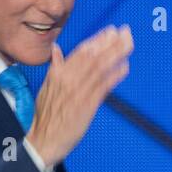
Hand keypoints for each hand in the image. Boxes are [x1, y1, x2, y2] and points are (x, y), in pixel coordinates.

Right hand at [27, 25, 133, 169]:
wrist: (42, 140)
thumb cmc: (45, 116)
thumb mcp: (46, 87)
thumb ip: (55, 67)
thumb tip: (56, 49)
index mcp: (58, 73)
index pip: (80, 51)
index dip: (97, 40)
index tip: (110, 31)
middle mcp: (69, 79)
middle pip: (93, 56)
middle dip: (110, 42)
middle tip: (125, 31)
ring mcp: (79, 92)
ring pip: (100, 68)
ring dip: (116, 54)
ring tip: (129, 44)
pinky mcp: (86, 106)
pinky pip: (103, 87)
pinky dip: (114, 75)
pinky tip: (125, 67)